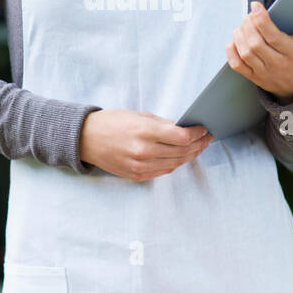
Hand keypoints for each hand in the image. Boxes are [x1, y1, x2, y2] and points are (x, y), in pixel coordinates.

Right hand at [78, 109, 213, 180]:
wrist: (86, 139)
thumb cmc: (111, 122)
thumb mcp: (138, 116)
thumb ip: (163, 124)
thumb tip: (185, 128)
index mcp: (144, 132)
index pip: (182, 136)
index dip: (197, 133)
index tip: (204, 128)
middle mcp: (143, 151)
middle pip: (182, 151)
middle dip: (198, 144)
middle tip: (207, 138)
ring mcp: (140, 166)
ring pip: (175, 163)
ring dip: (190, 155)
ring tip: (198, 147)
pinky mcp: (137, 176)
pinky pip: (163, 171)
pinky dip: (175, 163)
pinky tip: (181, 156)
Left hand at [225, 0, 292, 101]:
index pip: (272, 36)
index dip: (260, 19)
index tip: (255, 5)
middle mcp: (278, 65)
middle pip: (255, 44)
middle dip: (248, 25)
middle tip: (249, 14)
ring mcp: (264, 73)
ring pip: (245, 53)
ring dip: (239, 35)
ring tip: (243, 24)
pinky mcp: (254, 77)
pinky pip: (237, 65)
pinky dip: (231, 51)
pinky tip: (236, 39)